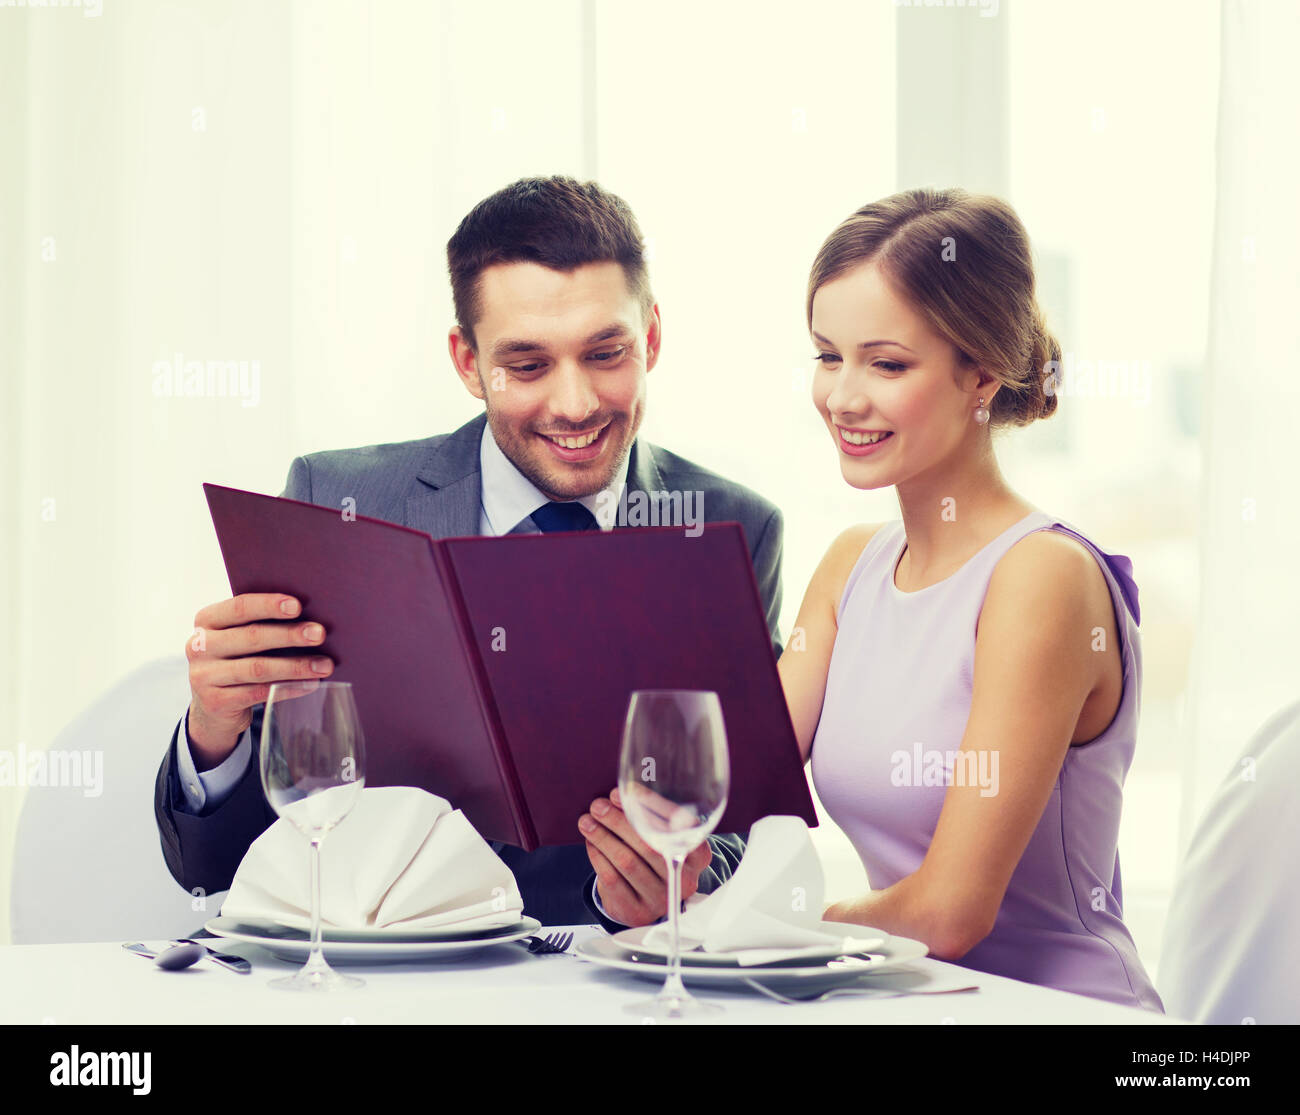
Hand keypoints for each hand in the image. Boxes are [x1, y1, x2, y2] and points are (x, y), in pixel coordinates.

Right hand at [185, 593, 333, 768]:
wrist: (214, 706)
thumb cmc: (238, 660)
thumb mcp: (240, 639)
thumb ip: (262, 625)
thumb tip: (310, 620)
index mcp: (207, 620)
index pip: (239, 607)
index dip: (269, 605)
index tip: (298, 606)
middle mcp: (199, 646)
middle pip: (251, 636)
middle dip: (290, 635)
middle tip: (319, 634)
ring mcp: (203, 675)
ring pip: (258, 668)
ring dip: (296, 666)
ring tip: (324, 665)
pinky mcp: (215, 702)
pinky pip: (259, 693)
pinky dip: (289, 687)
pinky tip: (310, 684)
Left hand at [579, 786, 712, 926]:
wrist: (648, 898)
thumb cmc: (655, 856)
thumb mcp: (665, 838)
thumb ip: (653, 818)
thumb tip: (621, 794)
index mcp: (698, 854)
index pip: (676, 826)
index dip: (648, 806)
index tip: (623, 792)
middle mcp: (684, 879)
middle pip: (647, 844)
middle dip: (618, 821)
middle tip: (598, 805)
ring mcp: (661, 898)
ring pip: (627, 862)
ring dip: (603, 837)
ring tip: (587, 821)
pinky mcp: (638, 911)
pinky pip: (612, 880)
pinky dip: (598, 857)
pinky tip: (591, 843)